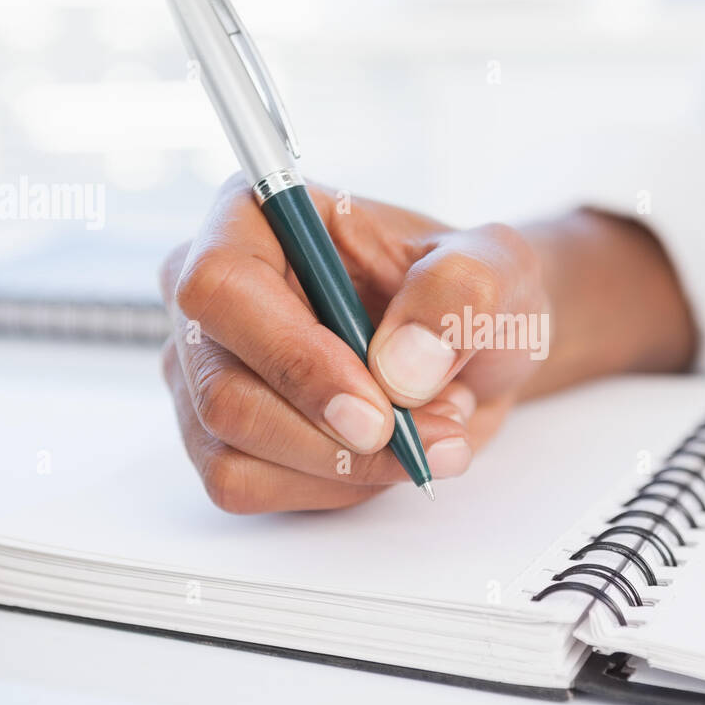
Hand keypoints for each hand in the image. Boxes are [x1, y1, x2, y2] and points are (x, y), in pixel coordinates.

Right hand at [159, 174, 548, 511]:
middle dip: (336, 436)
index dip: (295, 358)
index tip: (378, 408)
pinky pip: (249, 486)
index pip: (221, 286)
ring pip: (235, 451)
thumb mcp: (497, 268)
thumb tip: (400, 367)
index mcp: (257, 218)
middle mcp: (214, 295)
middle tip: (434, 432)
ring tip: (428, 425)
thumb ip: (458, 293)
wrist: (477, 355)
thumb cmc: (471, 295)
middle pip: (223, 392)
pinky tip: (385, 453)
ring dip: (348, 464)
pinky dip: (333, 486)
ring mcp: (206, 371)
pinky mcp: (220, 437)